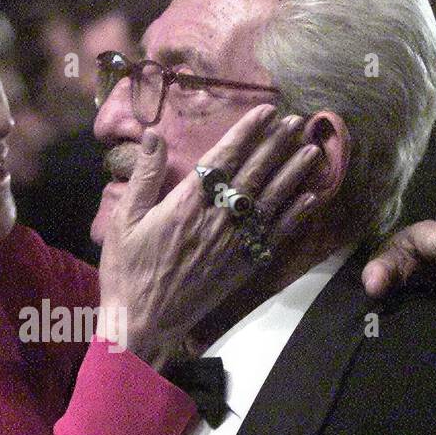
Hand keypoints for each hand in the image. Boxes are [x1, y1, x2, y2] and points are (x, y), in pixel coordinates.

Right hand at [98, 104, 321, 365]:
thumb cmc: (128, 271)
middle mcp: (216, 220)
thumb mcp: (123, 221)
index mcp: (185, 204)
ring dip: (293, 174)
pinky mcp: (242, 267)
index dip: (247, 132)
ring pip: (271, 201)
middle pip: (254, 174)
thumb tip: (153, 135)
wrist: (145, 323)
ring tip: (312, 150)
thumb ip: (143, 176)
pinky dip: (295, 216)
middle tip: (298, 120)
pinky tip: (311, 198)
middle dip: (277, 145)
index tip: (267, 111)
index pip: (224, 158)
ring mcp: (233, 245)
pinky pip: (275, 236)